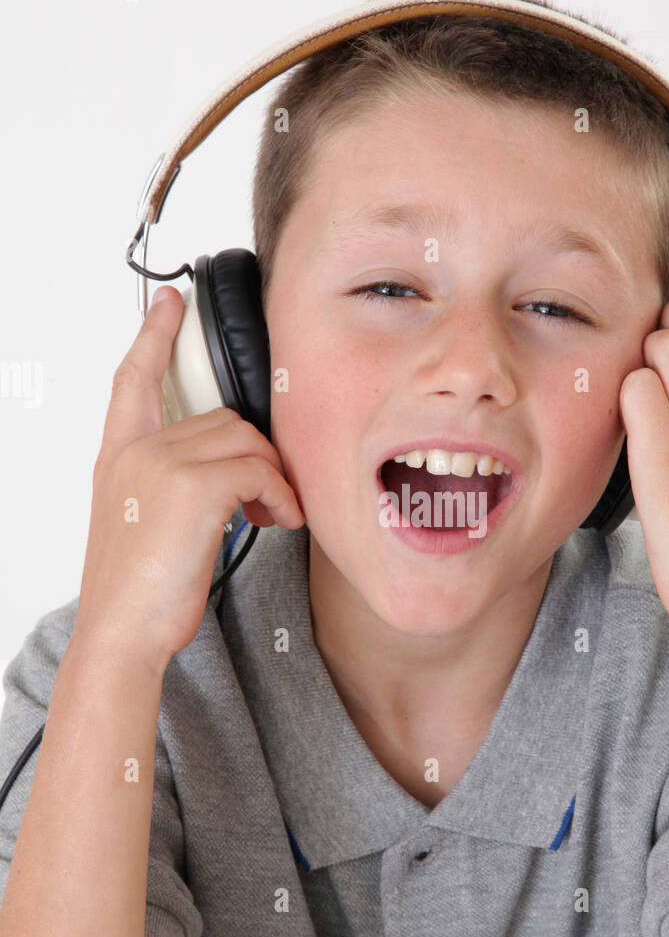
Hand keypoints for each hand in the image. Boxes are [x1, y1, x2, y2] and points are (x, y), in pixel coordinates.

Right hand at [75, 286, 304, 667]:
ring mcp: (162, 464)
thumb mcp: (144, 524)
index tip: (170, 303)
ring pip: (248, 441)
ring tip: (275, 517)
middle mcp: (136, 450)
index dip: (153, 336)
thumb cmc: (139, 590)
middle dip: (259, 456)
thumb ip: (172, 485)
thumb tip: (234, 476)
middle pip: (223, 418)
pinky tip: (280, 522)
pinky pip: (260, 470)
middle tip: (271, 502)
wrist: (123, 633)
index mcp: (118, 455)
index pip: (134, 379)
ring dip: (275, 479)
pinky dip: (281, 496)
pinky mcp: (194, 486)